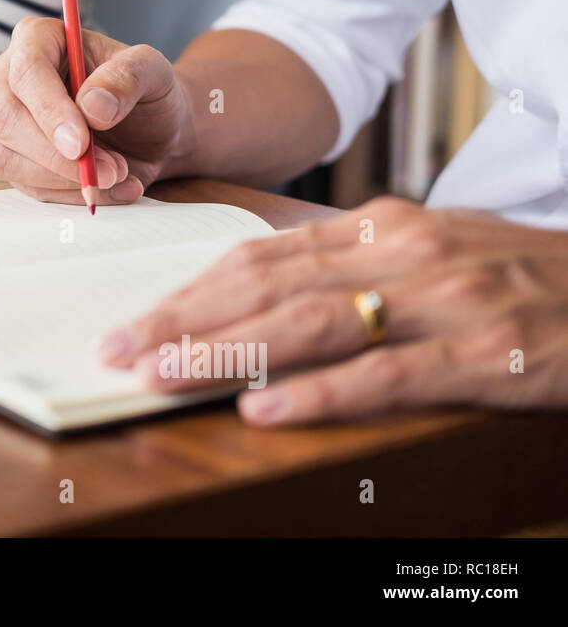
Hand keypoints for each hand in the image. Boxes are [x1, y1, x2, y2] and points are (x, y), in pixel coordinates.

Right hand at [0, 17, 193, 204]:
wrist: (149, 131)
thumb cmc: (145, 92)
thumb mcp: (153, 72)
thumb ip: (127, 78)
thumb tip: (92, 106)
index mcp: (37, 39)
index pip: (27, 71)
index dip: (49, 110)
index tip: (80, 143)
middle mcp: (7, 76)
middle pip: (7, 119)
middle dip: (60, 156)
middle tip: (113, 169)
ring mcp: (1, 119)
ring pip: (7, 157)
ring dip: (66, 179)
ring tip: (117, 174)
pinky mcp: (7, 156)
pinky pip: (26, 185)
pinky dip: (69, 194)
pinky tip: (104, 186)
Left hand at [98, 197, 567, 424]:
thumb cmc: (515, 272)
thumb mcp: (427, 248)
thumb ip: (346, 262)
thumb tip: (256, 287)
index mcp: (379, 226)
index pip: (259, 256)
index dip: (189, 289)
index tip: (134, 319)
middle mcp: (400, 252)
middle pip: (267, 285)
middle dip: (184, 319)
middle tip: (119, 349)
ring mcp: (442, 302)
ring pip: (312, 322)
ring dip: (227, 350)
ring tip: (164, 374)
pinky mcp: (486, 354)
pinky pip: (388, 374)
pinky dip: (320, 394)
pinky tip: (265, 409)